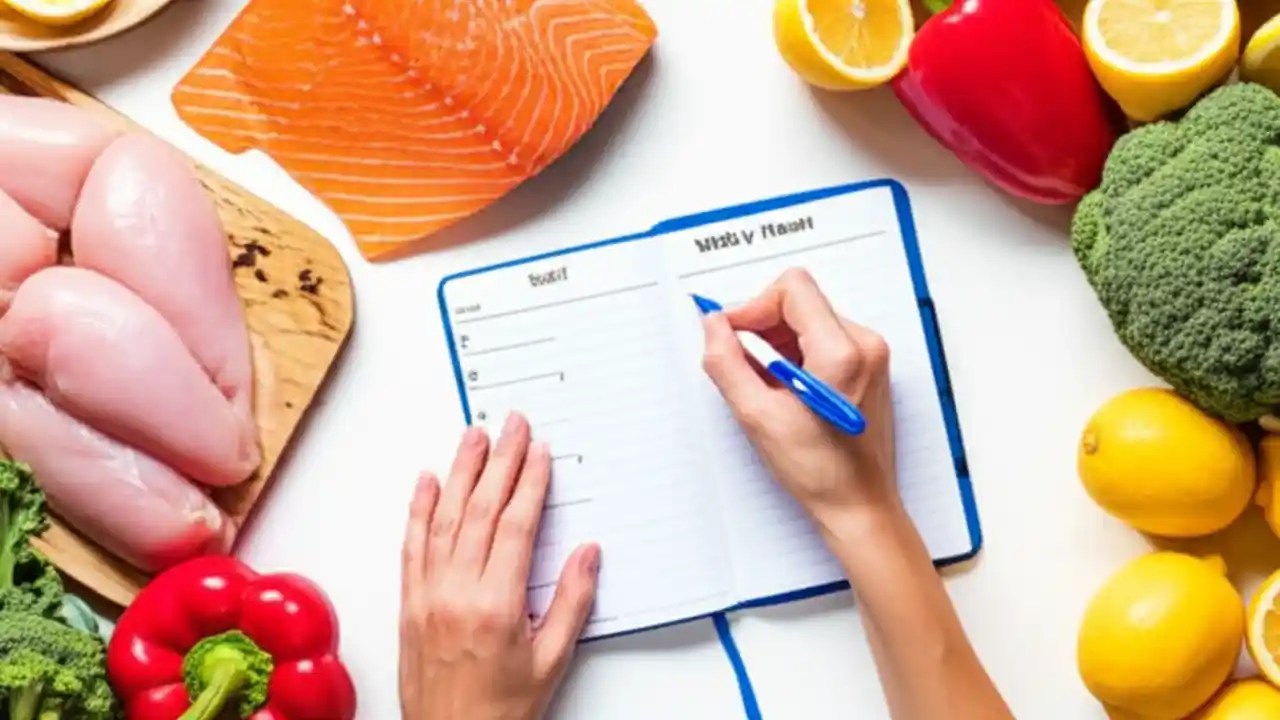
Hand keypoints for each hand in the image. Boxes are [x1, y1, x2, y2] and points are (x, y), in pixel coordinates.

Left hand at [399, 413, 600, 719]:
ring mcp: (427, 596)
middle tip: (512, 425)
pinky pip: (411, 545)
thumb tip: (587, 553)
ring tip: (473, 437)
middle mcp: (456, 593)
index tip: (538, 452)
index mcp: (496, 605)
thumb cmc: (500, 709)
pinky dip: (419, 509)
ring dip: (460, 472)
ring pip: (444, 519)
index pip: (515, 526)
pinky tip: (427, 481)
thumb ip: (571, 603)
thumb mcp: (552, 661)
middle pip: (480, 510)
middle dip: (499, 461)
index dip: (529, 482)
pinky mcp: (409, 604)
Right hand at [700, 269, 899, 537]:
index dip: (753, 306)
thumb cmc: (819, 471)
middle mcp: (864, 345)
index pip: (792, 289)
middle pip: (800, 302)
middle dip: (763, 327)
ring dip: (778, 343)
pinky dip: (796, 354)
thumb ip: (727, 362)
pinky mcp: (869, 365)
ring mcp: (871, 354)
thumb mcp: (757, 416)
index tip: (732, 334)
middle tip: (743, 365)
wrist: (859, 504)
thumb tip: (714, 324)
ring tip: (766, 386)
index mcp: (841, 353)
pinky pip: (823, 338)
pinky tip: (786, 390)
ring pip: (809, 319)